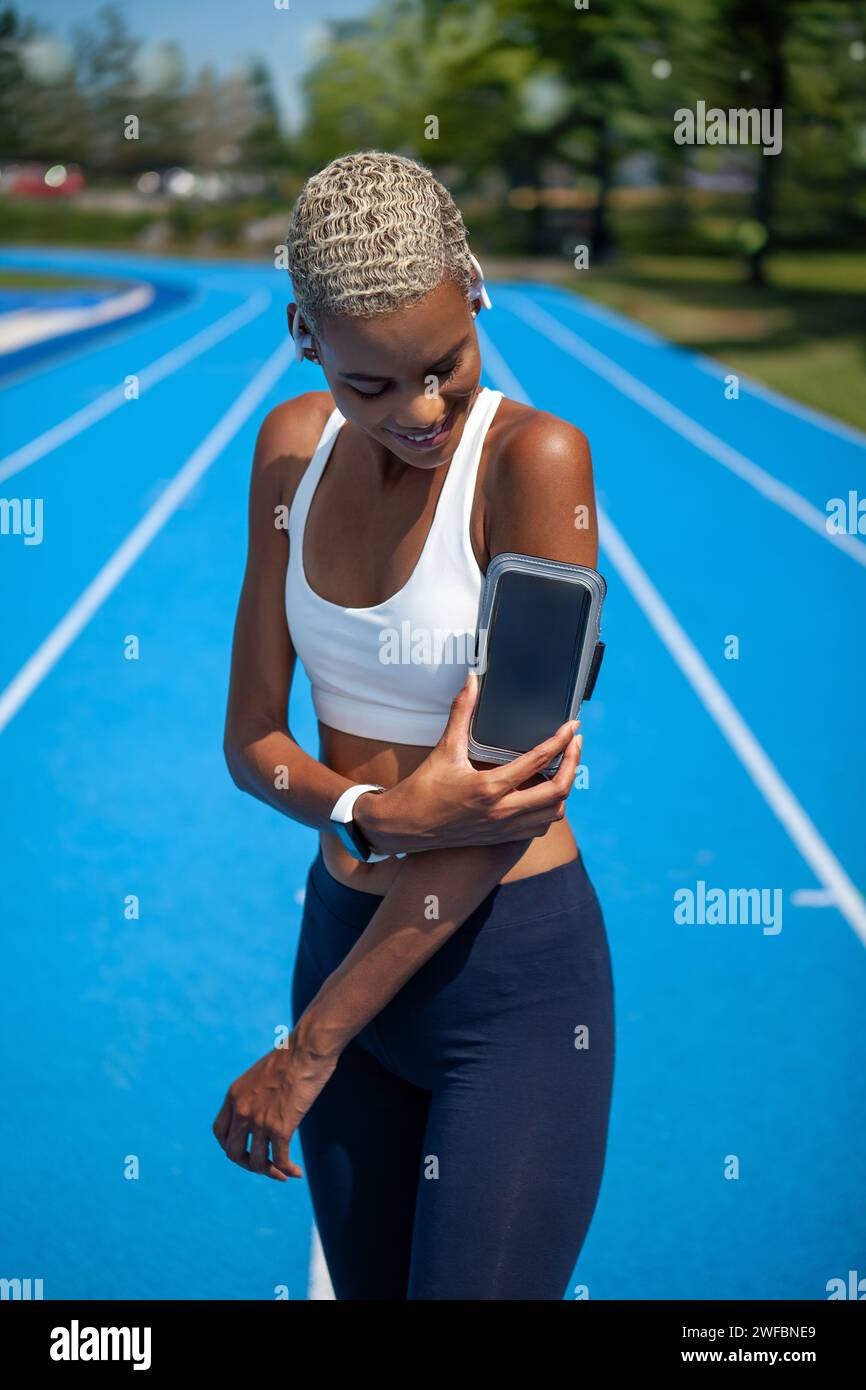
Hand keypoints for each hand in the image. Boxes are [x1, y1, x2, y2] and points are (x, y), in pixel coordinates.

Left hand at [212, 1032, 338, 1181]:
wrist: (308, 1048)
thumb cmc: (293, 1056)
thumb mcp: (262, 1073)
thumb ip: (256, 1093)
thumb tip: (265, 1108)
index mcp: (234, 1095)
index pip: (220, 1132)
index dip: (231, 1147)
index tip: (247, 1150)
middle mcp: (242, 1110)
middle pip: (233, 1152)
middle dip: (248, 1164)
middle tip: (266, 1166)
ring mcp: (259, 1120)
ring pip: (257, 1162)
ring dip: (270, 1172)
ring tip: (284, 1173)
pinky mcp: (280, 1127)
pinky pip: (279, 1160)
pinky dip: (287, 1170)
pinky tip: (296, 1171)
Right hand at [356, 671, 583, 853]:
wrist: (404, 826)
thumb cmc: (423, 788)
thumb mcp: (444, 748)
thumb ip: (461, 712)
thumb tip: (471, 679)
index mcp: (489, 788)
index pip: (538, 761)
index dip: (560, 740)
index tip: (572, 726)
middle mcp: (501, 811)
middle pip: (558, 791)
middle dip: (573, 763)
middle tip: (575, 742)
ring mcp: (503, 828)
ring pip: (553, 813)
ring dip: (564, 788)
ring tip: (564, 765)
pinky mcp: (500, 838)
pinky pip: (539, 826)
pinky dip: (550, 809)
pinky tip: (545, 791)